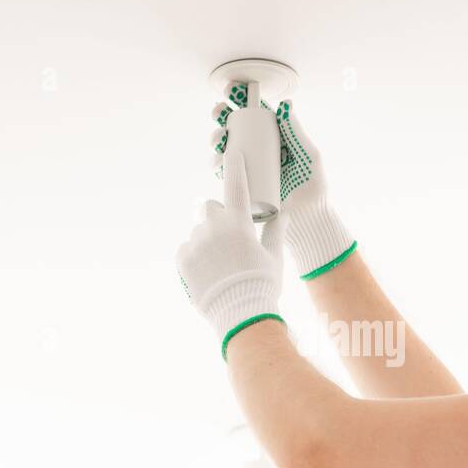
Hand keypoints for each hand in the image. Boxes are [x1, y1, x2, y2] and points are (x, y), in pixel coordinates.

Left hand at [177, 147, 285, 359]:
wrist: (240, 315)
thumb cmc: (262, 285)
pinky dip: (195, 257)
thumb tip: (284, 213)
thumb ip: (276, 232)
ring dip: (206, 240)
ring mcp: (196, 242)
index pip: (236, 185)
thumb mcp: (274, 258)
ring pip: (198, 232)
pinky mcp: (183, 258)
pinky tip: (207, 273)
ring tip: (218, 266)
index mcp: (240, 224)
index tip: (232, 152)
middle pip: (208, 208)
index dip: (234, 166)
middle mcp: (215, 227)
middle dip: (215, 216)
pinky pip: (187, 249)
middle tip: (225, 237)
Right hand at [209, 86, 355, 279]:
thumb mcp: (309, 156)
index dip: (240, 99)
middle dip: (221, 116)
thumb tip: (285, 104)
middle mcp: (259, 150)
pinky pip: (225, 172)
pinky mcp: (243, 186)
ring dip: (215, 138)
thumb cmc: (314, 187)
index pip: (255, 114)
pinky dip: (216, 164)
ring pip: (226, 147)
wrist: (306, 219)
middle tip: (218, 113)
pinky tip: (216, 162)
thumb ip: (297, 132)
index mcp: (274, 138)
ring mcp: (249, 168)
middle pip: (235, 127)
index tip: (231, 90)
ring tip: (219, 140)